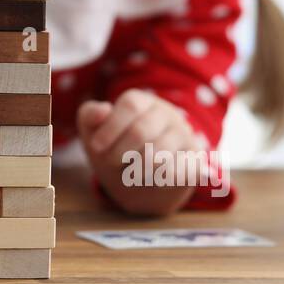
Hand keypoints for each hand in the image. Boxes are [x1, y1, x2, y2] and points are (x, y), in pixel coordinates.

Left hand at [77, 89, 209, 215]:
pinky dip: (153, 181)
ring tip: (129, 171)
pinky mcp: (193, 162)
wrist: (138, 181)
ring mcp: (183, 137)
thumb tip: (103, 110)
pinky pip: (173, 174)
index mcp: (142, 102)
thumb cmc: (114, 148)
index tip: (96, 146)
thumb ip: (90, 116)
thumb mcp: (95, 131)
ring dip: (134, 169)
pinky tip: (147, 179)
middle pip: (141, 131)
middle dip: (119, 152)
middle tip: (110, 162)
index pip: (131, 105)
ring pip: (157, 155)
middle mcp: (167, 115)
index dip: (111, 127)